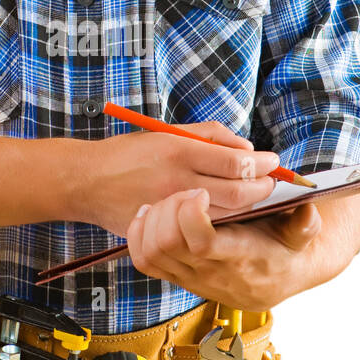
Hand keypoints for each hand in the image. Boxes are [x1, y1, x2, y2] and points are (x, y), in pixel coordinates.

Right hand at [80, 119, 280, 237]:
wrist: (87, 181)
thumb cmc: (130, 152)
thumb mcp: (169, 131)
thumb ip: (211, 136)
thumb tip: (247, 147)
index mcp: (180, 151)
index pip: (236, 161)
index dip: (262, 163)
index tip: (272, 161)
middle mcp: (178, 181)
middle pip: (239, 192)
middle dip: (263, 187)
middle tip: (272, 181)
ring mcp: (172, 209)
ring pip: (227, 213)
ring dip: (249, 204)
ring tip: (256, 194)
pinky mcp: (165, 228)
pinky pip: (205, 227)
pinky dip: (226, 218)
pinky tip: (232, 211)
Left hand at [125, 187, 327, 310]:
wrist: (277, 280)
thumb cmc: (286, 246)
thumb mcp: (302, 233)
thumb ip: (306, 222)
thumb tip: (310, 210)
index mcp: (239, 258)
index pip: (202, 243)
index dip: (191, 214)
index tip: (199, 190)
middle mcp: (210, 272)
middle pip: (168, 244)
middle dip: (168, 209)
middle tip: (182, 190)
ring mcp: (190, 278)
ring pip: (151, 252)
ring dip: (151, 220)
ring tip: (165, 199)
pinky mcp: (177, 277)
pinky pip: (144, 261)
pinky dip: (139, 235)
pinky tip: (150, 214)